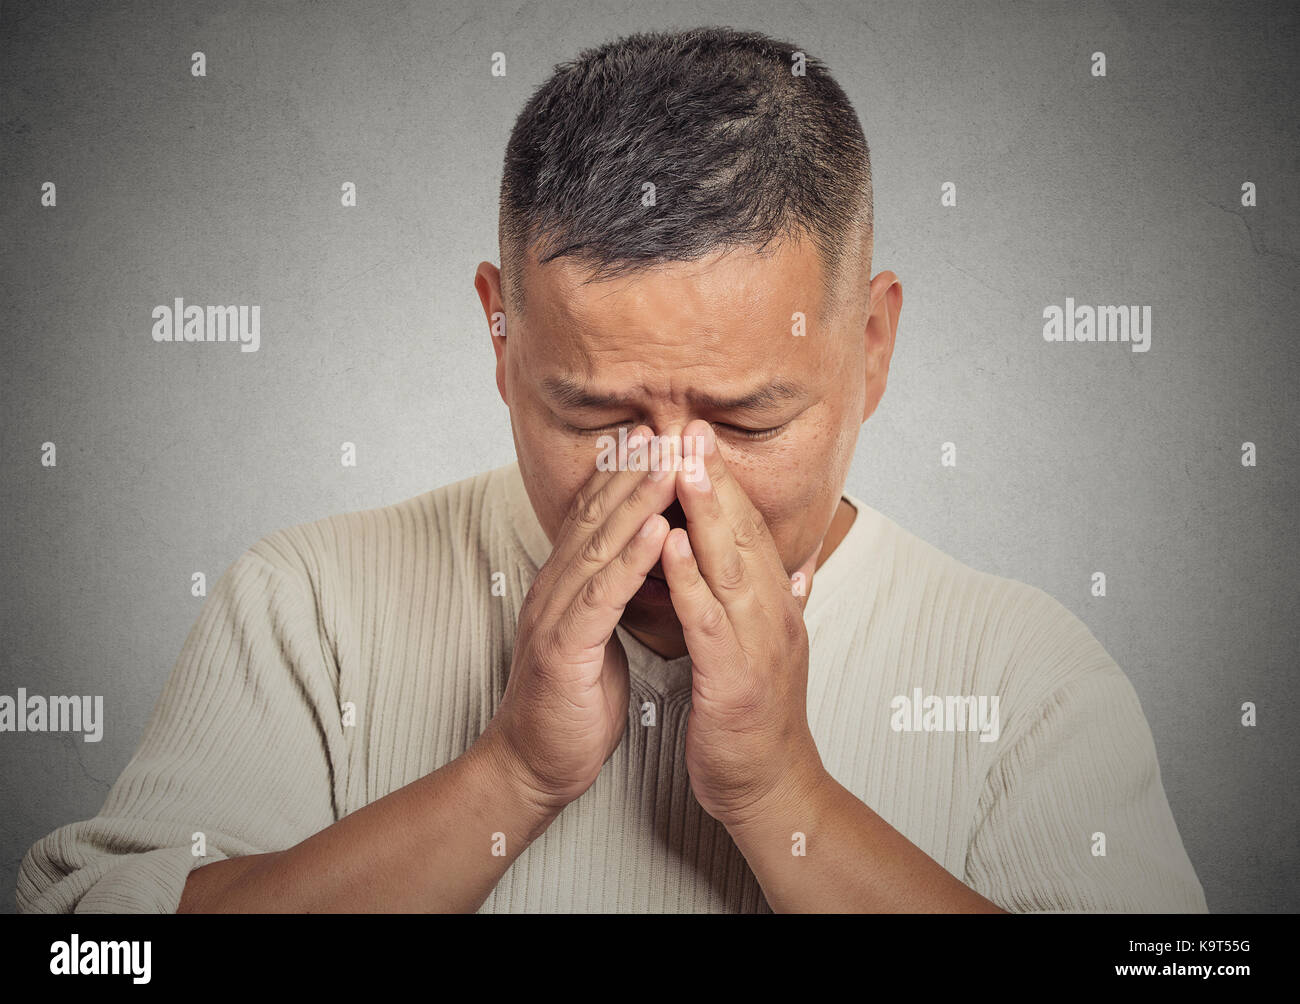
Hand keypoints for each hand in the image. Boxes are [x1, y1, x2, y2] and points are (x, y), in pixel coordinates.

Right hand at [482, 426, 675, 813]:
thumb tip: (641, 563)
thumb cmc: (574, 704)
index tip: (662, 435)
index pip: (596, 514)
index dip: (627, 472)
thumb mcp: (597, 636)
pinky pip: (603, 594)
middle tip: (671, 424)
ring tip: (673, 458)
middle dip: (634, 467)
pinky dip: (632, 558)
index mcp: (565, 584)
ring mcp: (554, 614)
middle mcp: (555, 588)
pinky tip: (659, 528)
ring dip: (638, 497)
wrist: (536, 765)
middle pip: (596, 513)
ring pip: (600, 543)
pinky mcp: (564, 647)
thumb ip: (611, 595)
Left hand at [660, 420, 827, 829]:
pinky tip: (671, 542)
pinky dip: (691, 578)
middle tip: (690, 426)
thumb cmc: (756, 720)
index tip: (698, 436)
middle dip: (716, 477)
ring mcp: (759, 646)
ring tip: (681, 463)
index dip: (724, 482)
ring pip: (732, 565)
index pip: (750, 531)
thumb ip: (779, 605)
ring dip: (707, 511)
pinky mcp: (736, 680)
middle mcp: (774, 616)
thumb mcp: (770, 651)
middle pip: (745, 534)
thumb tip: (799, 569)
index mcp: (775, 607)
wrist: (770, 789)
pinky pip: (710, 620)